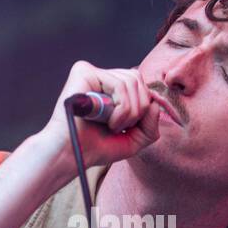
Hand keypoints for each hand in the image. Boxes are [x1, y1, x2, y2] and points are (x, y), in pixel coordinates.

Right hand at [40, 60, 162, 172]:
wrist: (73, 155)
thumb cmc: (96, 148)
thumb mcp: (134, 140)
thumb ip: (150, 125)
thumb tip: (155, 104)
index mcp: (109, 88)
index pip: (139, 83)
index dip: (143, 105)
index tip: (129, 127)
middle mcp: (100, 77)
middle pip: (137, 79)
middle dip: (139, 108)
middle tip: (122, 127)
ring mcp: (91, 73)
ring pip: (131, 81)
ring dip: (130, 111)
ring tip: (113, 126)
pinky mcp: (83, 72)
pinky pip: (119, 84)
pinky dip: (122, 108)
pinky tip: (108, 121)